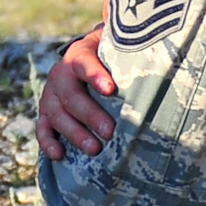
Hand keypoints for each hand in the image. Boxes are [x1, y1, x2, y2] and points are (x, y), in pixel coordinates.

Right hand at [36, 28, 118, 162]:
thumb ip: (130, 55)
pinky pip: (42, 129)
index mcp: (79, 56)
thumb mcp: (117, 49)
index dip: (95, 76)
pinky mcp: (45, 114)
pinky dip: (48, 142)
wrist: (86, 59)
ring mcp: (50, 96)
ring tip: (95, 149)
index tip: (110, 90)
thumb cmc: (111, 58)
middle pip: (71, 96)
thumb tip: (163, 61)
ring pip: (57, 115)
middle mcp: (60, 75)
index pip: (84, 63)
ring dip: (75, 133)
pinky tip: (60, 155)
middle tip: (111, 132)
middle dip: (91, 115)